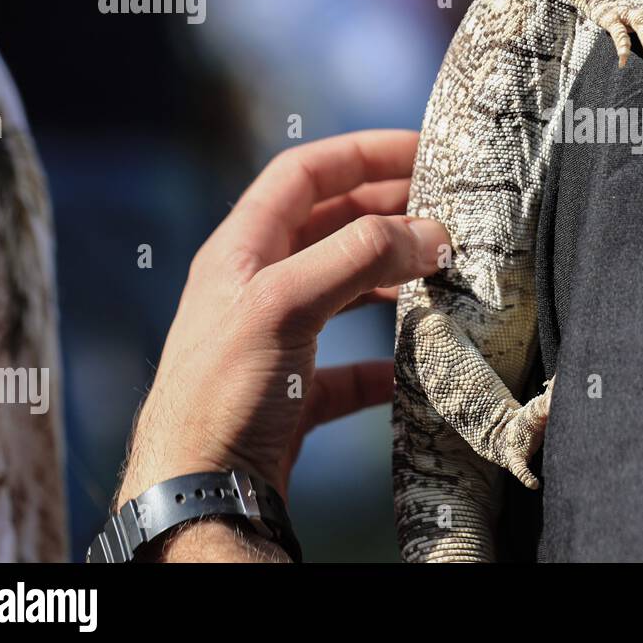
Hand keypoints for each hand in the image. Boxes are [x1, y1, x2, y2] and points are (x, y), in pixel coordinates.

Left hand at [116, 130, 446, 518]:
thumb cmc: (223, 392)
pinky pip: (348, 364)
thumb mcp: (285, 305)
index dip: (362, 152)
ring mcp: (276, 341)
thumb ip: (359, 257)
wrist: (197, 492)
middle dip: (388, 212)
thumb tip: (430, 233)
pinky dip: (386, 359)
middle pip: (330, 226)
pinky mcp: (293, 394)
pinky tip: (415, 365)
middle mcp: (257, 287)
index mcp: (242, 250)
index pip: (304, 173)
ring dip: (392, 278)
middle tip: (446, 211)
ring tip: (441, 275)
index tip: (422, 149)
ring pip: (344, 288)